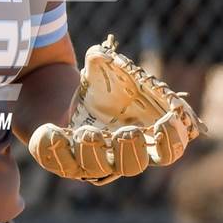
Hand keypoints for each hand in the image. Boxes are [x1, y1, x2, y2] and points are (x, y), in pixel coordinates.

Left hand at [28, 34, 205, 184]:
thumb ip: (122, 67)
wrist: (59, 99)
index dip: (171, 142)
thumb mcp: (114, 77)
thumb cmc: (99, 91)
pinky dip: (55, 148)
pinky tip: (52, 130)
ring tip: (87, 131)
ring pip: (94, 167)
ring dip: (92, 150)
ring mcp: (89, 162)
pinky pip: (59, 162)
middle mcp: (117, 157)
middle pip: (132, 166)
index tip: (165, 122)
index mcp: (141, 140)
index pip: (165, 153)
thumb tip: (109, 55)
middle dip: (131, 151)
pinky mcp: (62, 161)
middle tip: (127, 132)